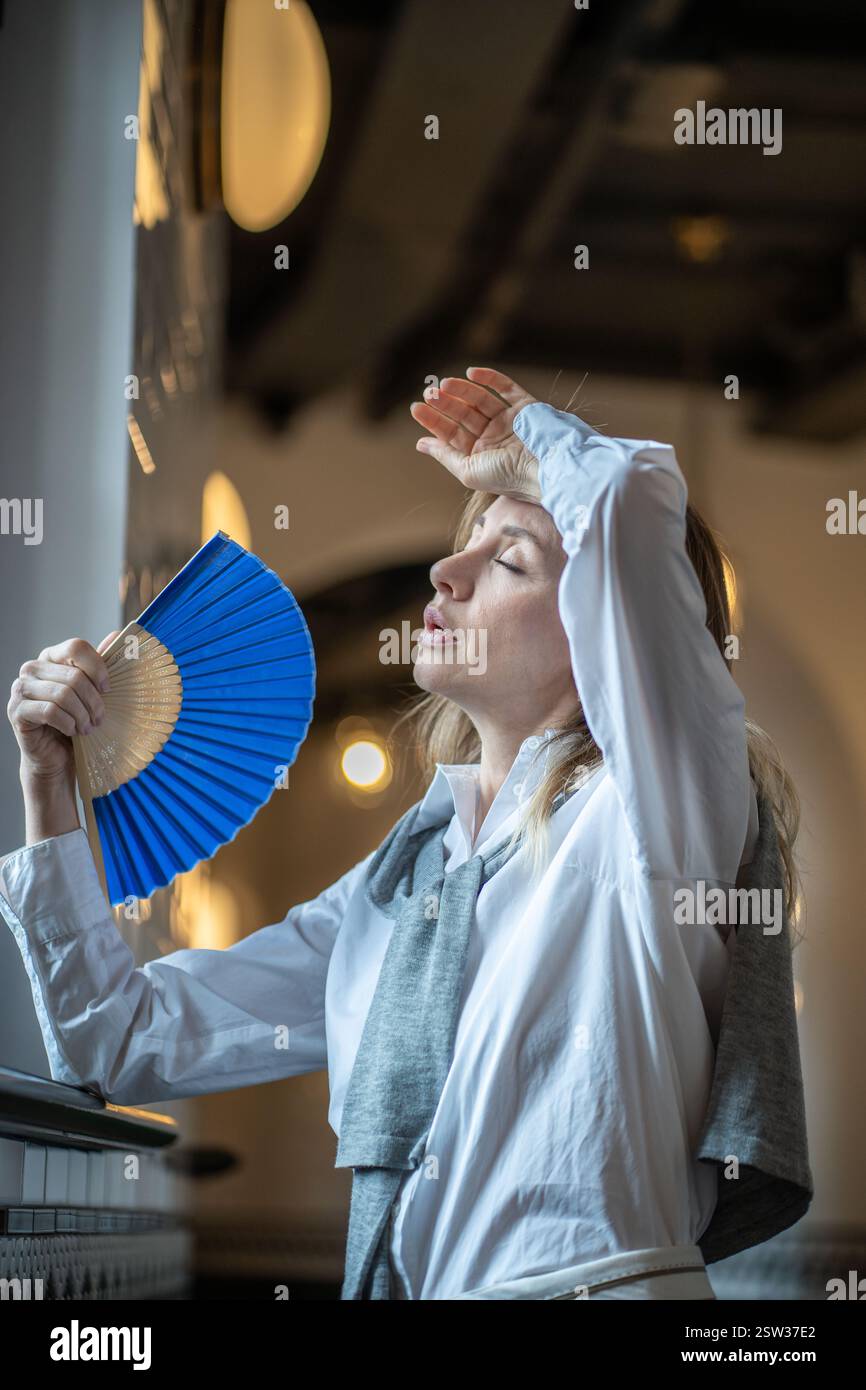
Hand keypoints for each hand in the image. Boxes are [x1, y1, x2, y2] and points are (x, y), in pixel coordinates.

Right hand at [8, 631, 119, 782]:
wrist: (56, 756)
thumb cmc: (75, 721)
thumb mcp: (92, 692)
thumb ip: (99, 665)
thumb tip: (116, 634)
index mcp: (51, 657)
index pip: (76, 647)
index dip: (97, 668)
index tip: (107, 689)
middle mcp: (32, 668)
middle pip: (74, 676)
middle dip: (94, 701)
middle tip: (99, 719)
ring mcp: (20, 688)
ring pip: (63, 694)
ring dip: (82, 715)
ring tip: (87, 728)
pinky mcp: (16, 710)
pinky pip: (50, 711)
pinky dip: (68, 724)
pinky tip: (72, 731)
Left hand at [409, 366, 541, 500]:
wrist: (544, 467)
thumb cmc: (506, 476)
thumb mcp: (468, 470)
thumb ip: (445, 455)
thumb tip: (420, 444)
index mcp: (479, 454)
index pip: (451, 433)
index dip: (433, 420)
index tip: (416, 408)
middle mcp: (493, 436)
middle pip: (463, 414)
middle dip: (445, 403)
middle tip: (430, 393)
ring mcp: (509, 420)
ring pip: (481, 399)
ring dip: (462, 390)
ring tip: (445, 384)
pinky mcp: (525, 406)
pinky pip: (506, 388)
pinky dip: (489, 378)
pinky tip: (471, 373)